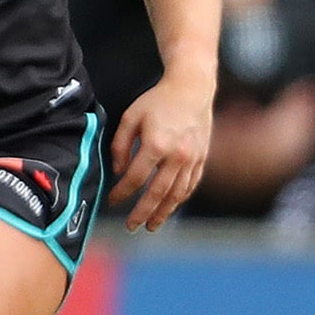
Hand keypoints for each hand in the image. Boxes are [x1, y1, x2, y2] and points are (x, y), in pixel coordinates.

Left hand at [109, 74, 211, 230]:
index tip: (112, 201)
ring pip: (177, 193)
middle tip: (131, 226)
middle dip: (143, 213)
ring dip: (164, 212)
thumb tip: (119, 172)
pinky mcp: (203, 158)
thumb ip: (120, 146)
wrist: (192, 89)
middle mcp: (177, 155)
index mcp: (156, 145)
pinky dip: (180, 198)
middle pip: (158, 193)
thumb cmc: (157, 101)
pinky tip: (170, 207)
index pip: (136, 178)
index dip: (122, 193)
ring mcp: (193, 158)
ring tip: (152, 225)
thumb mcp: (130, 118)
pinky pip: (191, 184)